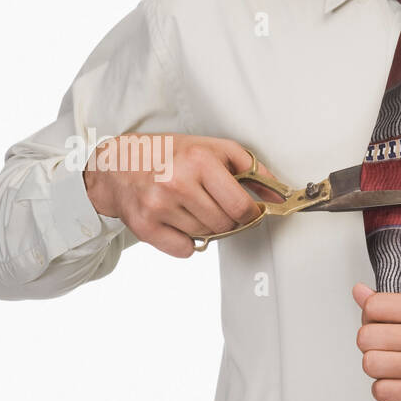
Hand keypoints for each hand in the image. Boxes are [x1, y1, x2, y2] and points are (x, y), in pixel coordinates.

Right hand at [83, 134, 264, 257]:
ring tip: (190, 206)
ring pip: (206, 237)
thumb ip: (252, 171)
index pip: (241, 207)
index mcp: (199, 161)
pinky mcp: (145, 227)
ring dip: (205, 227)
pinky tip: (176, 220)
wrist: (119, 164)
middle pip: (226, 225)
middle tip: (212, 203)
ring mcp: (159, 207)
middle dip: (226, 219)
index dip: (251, 214)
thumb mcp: (214, 149)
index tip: (249, 211)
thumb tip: (281, 197)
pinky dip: (186, 241)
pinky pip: (184, 250)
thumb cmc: (172, 154)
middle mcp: (177, 183)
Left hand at [353, 283, 400, 400]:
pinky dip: (385, 390)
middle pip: (366, 337)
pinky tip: (399, 385)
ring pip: (370, 364)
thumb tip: (360, 293)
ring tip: (393, 368)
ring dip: (377, 369)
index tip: (380, 324)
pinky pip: (382, 392)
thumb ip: (400, 305)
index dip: (370, 317)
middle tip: (386, 348)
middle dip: (371, 344)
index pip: (375, 306)